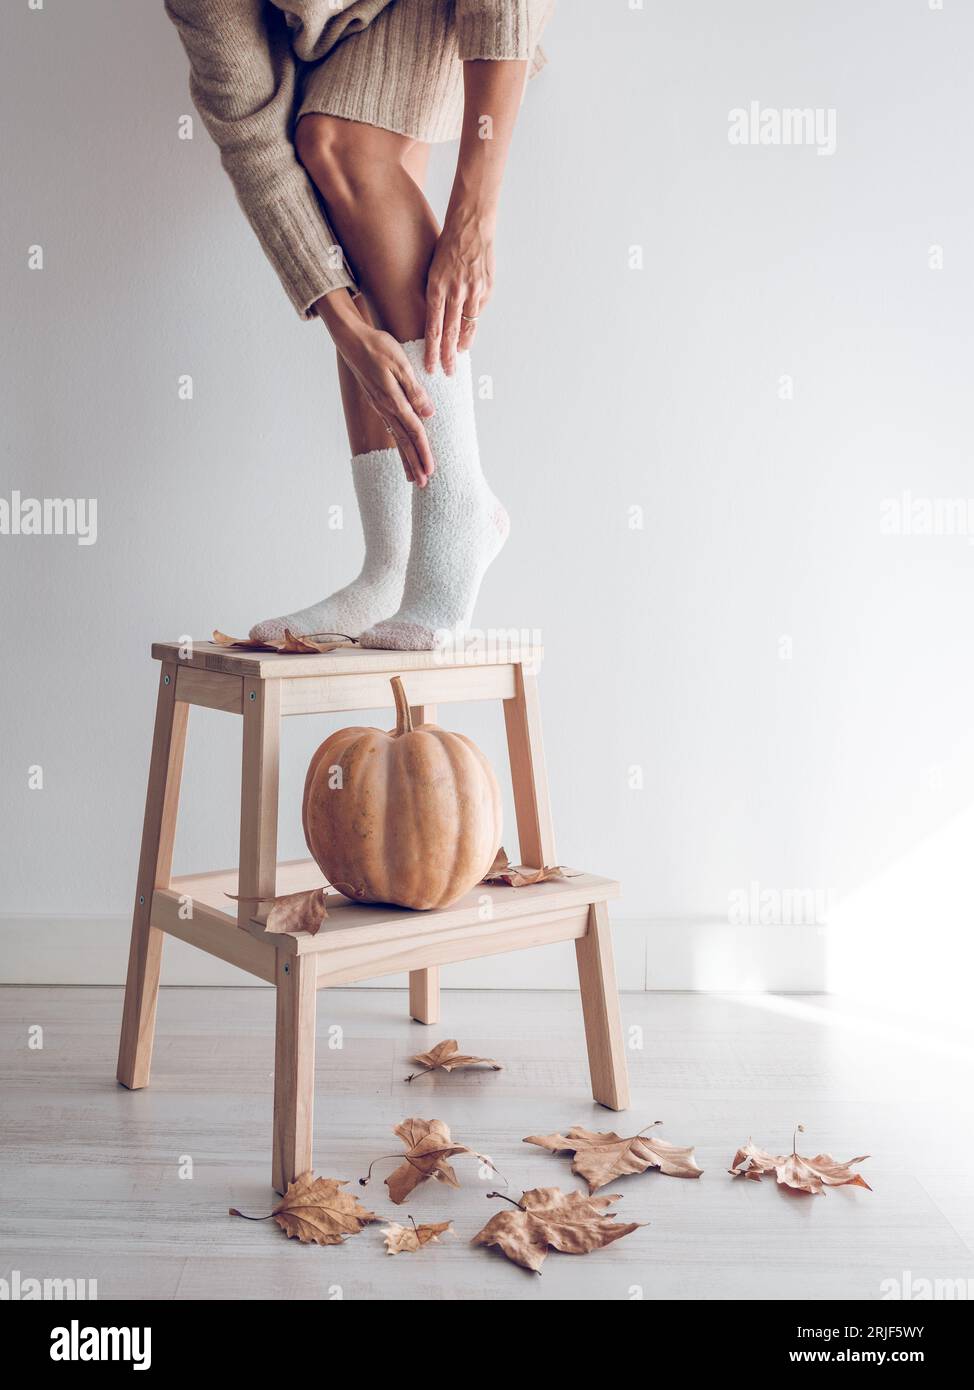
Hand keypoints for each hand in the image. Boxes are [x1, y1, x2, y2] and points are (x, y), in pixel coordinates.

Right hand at [318, 293, 434, 485]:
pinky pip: (390, 428)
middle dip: (414, 464)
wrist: (352, 339)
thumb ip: (414, 390)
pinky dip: (398, 443)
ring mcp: (380, 406)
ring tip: (413, 477)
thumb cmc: (378, 347)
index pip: (414, 432)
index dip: (423, 452)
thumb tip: (428, 414)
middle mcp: (386, 408)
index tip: (430, 471)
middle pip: (404, 442)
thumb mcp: (401, 365)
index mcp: (394, 401)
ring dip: (406, 458)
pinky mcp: (377, 401)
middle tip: (423, 485)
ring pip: (396, 438)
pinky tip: (400, 449)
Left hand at [424, 205, 494, 373]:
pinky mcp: (486, 288)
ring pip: (467, 326)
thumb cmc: (448, 245)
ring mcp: (473, 291)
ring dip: (462, 345)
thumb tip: (442, 320)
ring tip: (458, 357)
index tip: (430, 366)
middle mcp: (455, 292)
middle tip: (447, 372)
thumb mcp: (434, 269)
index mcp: (436, 286)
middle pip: (450, 332)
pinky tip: (468, 330)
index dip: (432, 349)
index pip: (433, 327)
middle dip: (447, 356)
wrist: (471, 224)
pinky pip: (478, 311)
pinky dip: (472, 322)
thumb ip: (437, 296)